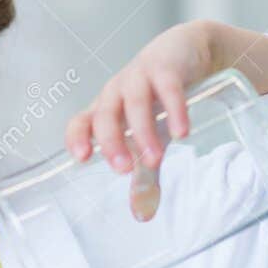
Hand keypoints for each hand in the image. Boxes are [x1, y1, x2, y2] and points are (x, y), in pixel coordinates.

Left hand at [65, 20, 220, 173]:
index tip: (82, 159)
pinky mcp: (167, 67)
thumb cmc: (160, 99)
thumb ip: (145, 175)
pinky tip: (182, 132)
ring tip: (155, 157)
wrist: (190, 51)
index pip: (80, 121)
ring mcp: (140, 77)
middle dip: (111, 143)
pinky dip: (174, 110)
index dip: (77, 138)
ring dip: (143, 132)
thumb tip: (142, 215)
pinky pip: (168, 88)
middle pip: (105, 115)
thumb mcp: (153, 136)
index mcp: (107, 108)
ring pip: (134, 103)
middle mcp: (118, 92)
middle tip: (124, 169)